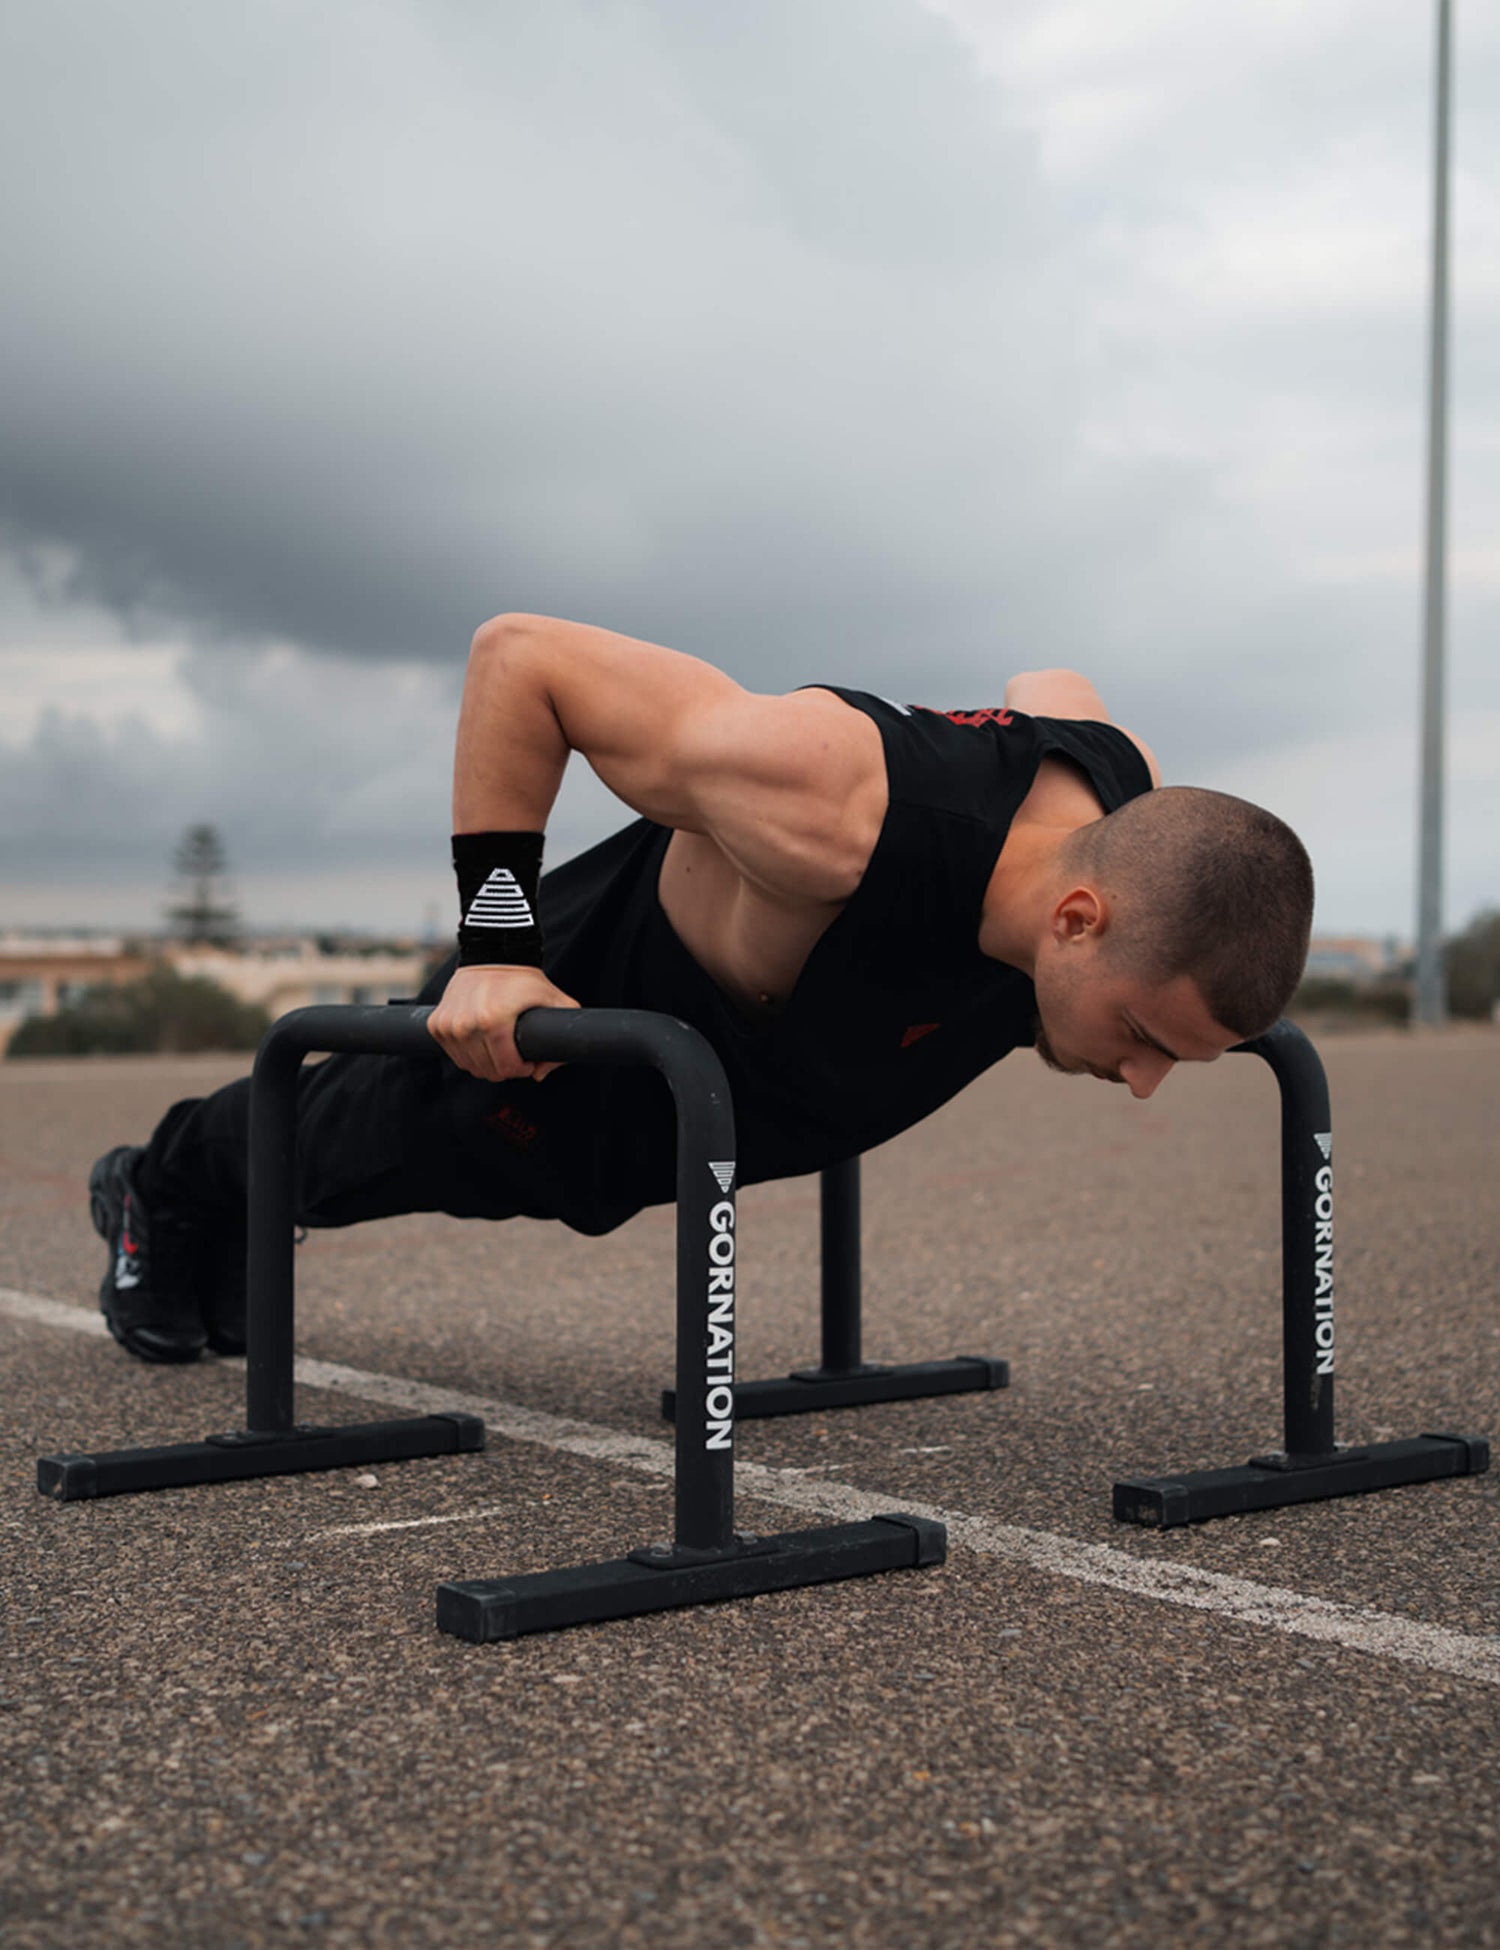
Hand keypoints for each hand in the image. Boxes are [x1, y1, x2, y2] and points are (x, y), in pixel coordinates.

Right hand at [425, 963, 581, 1082]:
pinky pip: (454, 1054)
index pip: (506, 1068)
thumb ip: (563, 1038)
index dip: (522, 1069)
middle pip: (488, 1070)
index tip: (527, 1059)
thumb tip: (539, 1074)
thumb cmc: (525, 981)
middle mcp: (466, 1025)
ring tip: (498, 1044)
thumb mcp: (557, 1002)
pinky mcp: (436, 1024)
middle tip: (513, 1051)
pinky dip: (468, 1052)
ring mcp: (448, 1025)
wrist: (492, 955)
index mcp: (493, 1022)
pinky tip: (480, 1038)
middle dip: (505, 1067)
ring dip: (485, 1062)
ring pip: (469, 1066)